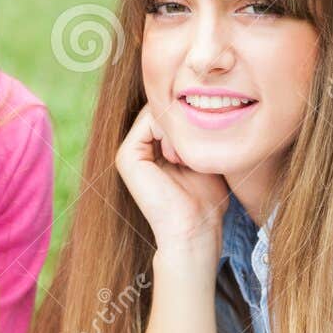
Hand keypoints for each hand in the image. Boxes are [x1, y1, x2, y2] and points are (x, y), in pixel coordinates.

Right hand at [115, 105, 229, 257]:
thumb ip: (197, 133)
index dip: (189, 116)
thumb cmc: (205, 199)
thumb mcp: (204, 157)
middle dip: (183, 119)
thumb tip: (204, 103)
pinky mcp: (127, 156)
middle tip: (196, 147)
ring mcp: (129, 152)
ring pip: (156, 111)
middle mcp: (138, 150)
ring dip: (177, 126)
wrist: (195, 228)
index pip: (169, 112)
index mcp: (153, 151)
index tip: (204, 142)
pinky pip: (149, 120)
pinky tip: (177, 156)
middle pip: (162, 108)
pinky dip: (168, 131)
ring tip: (187, 155)